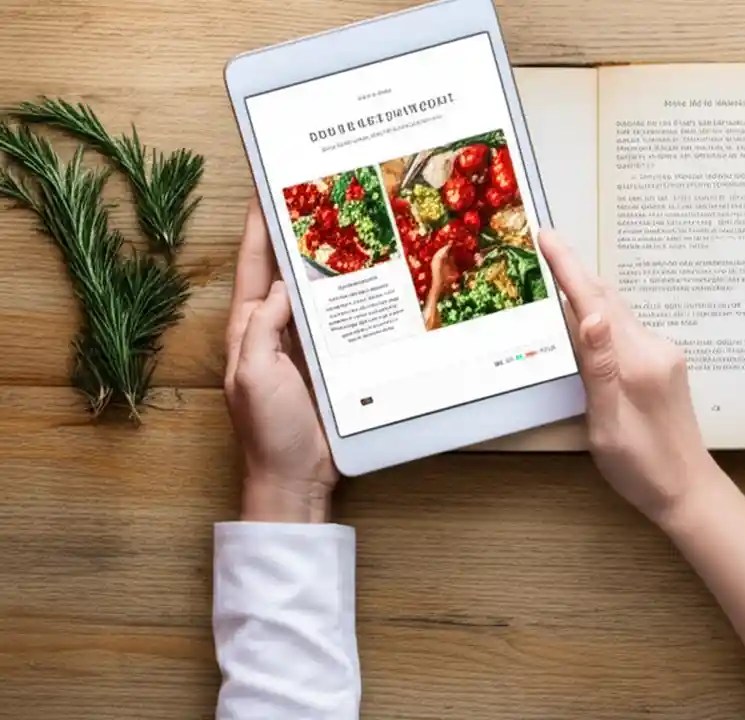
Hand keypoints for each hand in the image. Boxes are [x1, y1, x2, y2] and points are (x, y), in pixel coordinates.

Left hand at [224, 201, 337, 522]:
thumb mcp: (253, 376)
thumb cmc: (268, 431)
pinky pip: (337, 320)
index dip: (259, 225)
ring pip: (313, 291)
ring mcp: (302, 346)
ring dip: (325, 260)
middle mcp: (273, 330)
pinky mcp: (329, 362)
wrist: (295, 478)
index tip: (267, 186)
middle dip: (296, 231)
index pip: (254, 265)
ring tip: (347, 223)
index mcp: (247, 328)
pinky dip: (348, 296)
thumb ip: (262, 328)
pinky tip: (367, 278)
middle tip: (317, 193)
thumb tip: (283, 286)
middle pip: (284, 269)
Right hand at [537, 230, 718, 523]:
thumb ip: (599, 369)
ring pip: (618, 312)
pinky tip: (585, 320)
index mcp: (637, 361)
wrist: (688, 490)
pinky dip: (602, 315)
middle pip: (608, 299)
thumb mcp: (608, 424)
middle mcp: (655, 348)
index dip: (568, 268)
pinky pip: (626, 329)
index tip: (546, 236)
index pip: (595, 303)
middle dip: (575, 271)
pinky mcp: (665, 365)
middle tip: (544, 244)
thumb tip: (591, 316)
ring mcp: (663, 354)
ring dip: (588, 292)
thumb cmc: (643, 467)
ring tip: (556, 273)